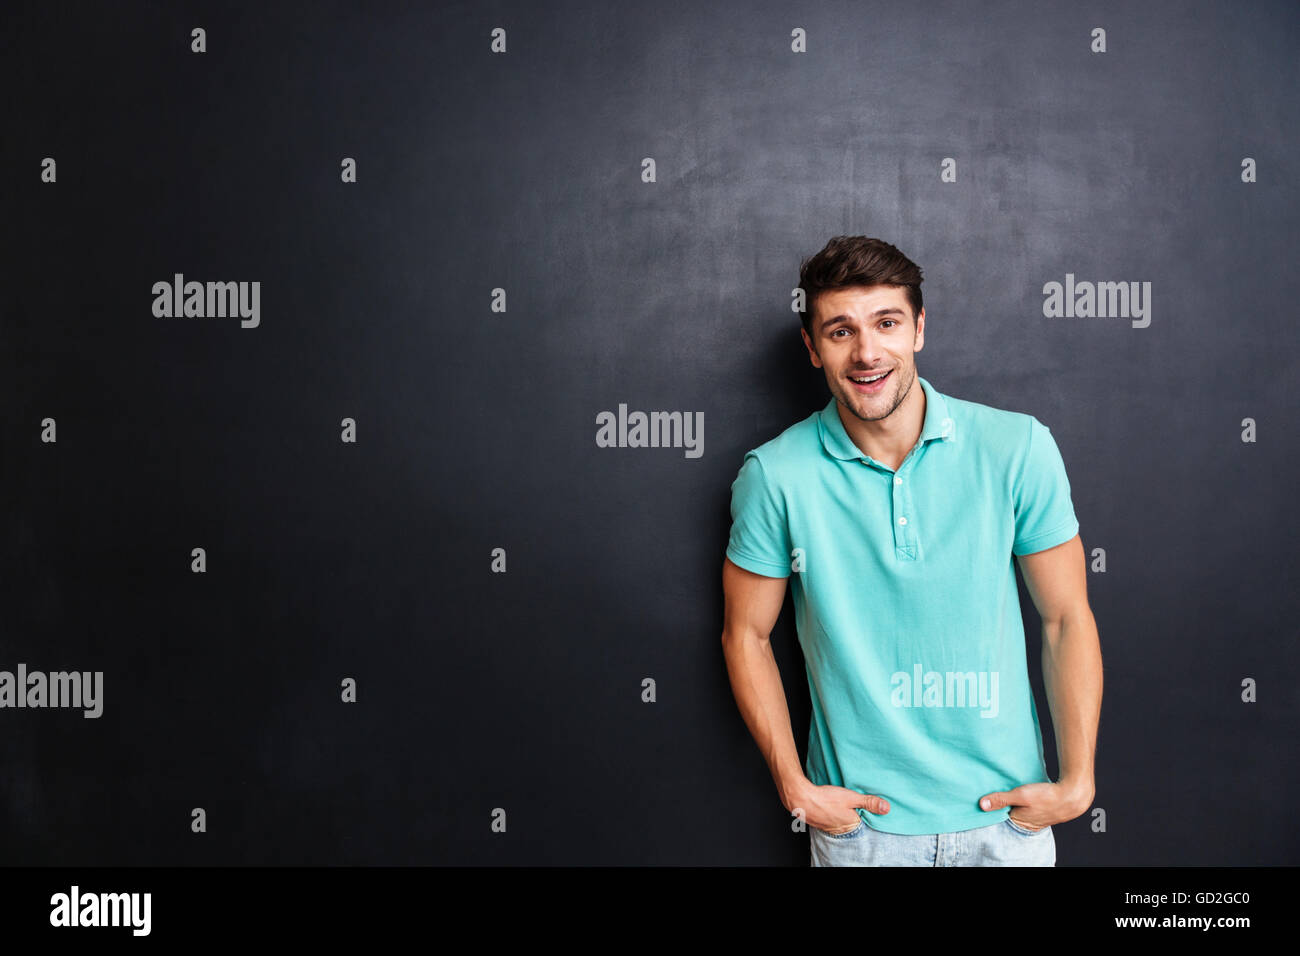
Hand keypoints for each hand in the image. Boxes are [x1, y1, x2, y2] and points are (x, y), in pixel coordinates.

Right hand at [786, 781, 889, 834]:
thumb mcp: (851, 797)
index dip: (865, 815)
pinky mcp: (820, 824)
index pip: (864, 823)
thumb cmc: (826, 799)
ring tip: (840, 806)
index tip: (865, 808)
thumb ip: (869, 802)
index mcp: (851, 825)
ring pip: (840, 823)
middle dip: (854, 816)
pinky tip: (829, 807)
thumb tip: (887, 808)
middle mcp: (841, 830)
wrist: (801, 799)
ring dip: (842, 816)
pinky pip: (830, 821)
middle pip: (852, 824)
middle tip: (851, 806)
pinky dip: (831, 815)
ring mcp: (829, 828)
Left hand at [978, 779, 1092, 830]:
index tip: (987, 799)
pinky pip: (1030, 809)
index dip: (994, 808)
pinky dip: (1026, 803)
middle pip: (1010, 815)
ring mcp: (1037, 820)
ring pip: (1020, 811)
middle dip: (1004, 806)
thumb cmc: (1047, 796)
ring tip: (1014, 793)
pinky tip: (1028, 794)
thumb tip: (981, 805)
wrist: (1073, 795)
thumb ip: (1001, 799)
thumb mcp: (1020, 795)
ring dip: (1016, 803)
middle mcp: (1028, 825)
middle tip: (999, 793)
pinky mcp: (1044, 813)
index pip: (1000, 818)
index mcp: (1020, 823)